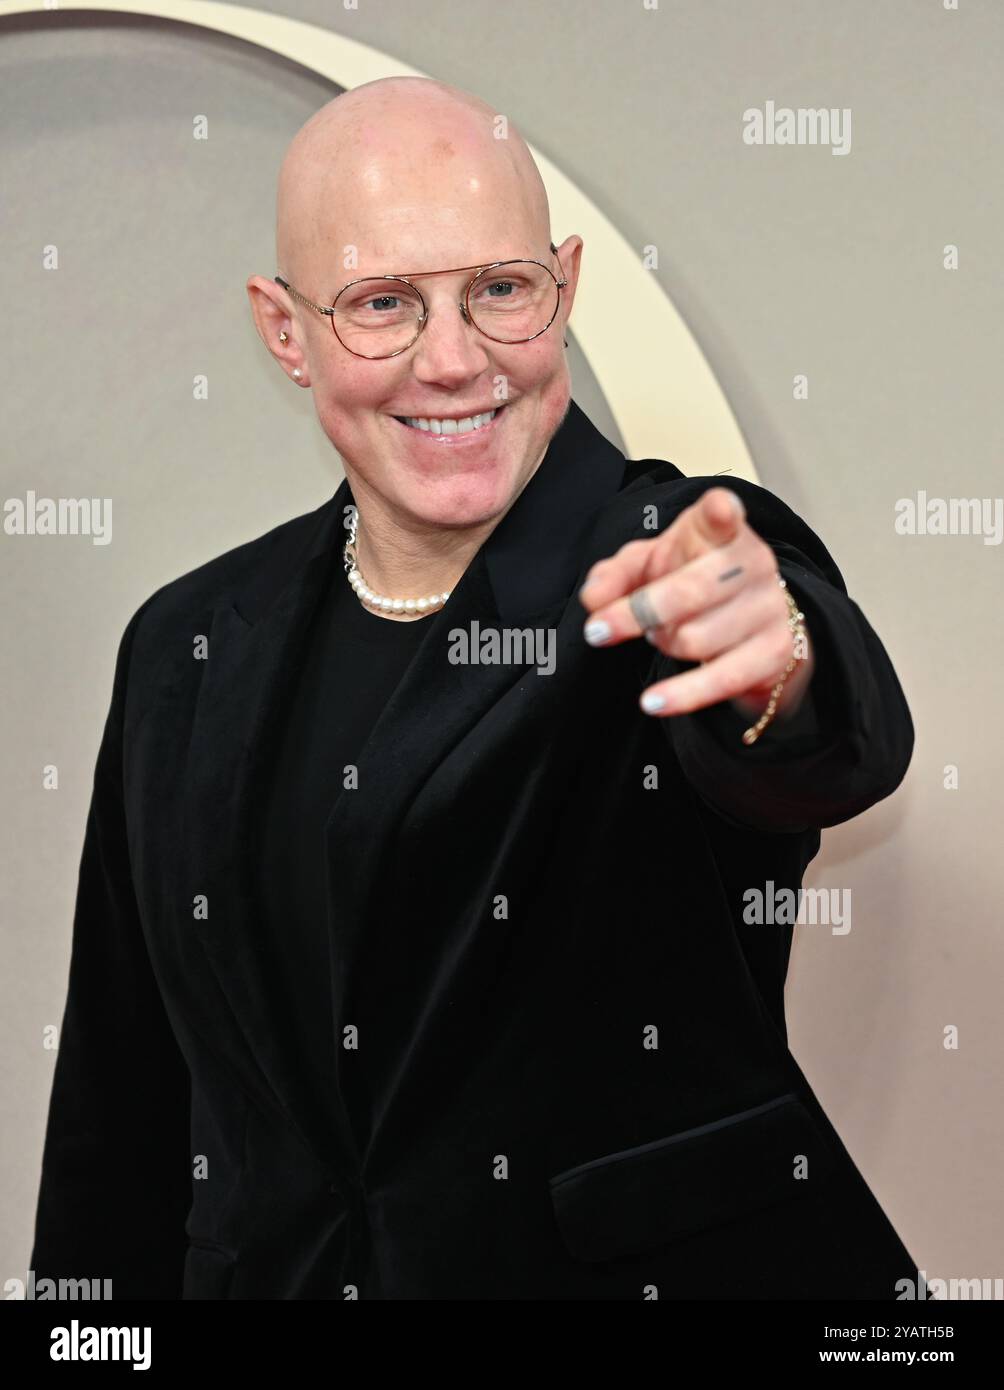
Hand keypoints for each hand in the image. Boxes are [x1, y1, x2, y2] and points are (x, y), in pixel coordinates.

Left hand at [578, 487, 812, 717]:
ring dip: (665, 644)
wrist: (754, 624)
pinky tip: (652, 702)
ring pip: (695, 639)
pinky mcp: (776, 652)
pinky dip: (682, 694)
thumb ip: (616, 574)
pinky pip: (721, 679)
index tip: (721, 510)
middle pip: (689, 591)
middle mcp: (753, 563)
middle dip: (638, 613)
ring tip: (665, 636)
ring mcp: (769, 607)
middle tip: (599, 630)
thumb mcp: (651, 567)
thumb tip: (592, 599)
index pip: (723, 516)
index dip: (722, 512)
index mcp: (722, 532)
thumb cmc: (696, 582)